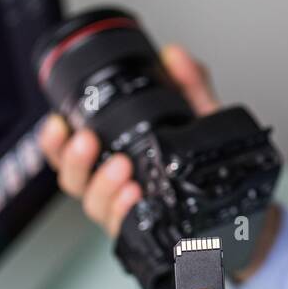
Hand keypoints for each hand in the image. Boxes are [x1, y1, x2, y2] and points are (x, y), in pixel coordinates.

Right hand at [38, 44, 220, 236]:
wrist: (234, 210)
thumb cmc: (204, 167)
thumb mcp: (200, 120)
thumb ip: (188, 85)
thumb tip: (175, 54)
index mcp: (113, 159)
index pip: (69, 152)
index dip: (54, 141)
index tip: (58, 123)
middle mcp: (113, 187)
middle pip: (73, 180)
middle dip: (73, 160)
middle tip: (86, 141)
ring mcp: (127, 212)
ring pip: (95, 204)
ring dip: (103, 185)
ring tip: (121, 168)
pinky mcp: (145, 233)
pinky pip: (126, 228)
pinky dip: (126, 212)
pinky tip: (135, 197)